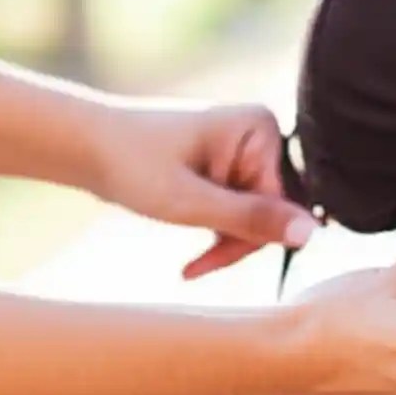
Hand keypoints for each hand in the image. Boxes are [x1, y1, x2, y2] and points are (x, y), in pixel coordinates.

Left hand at [93, 101, 318, 279]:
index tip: (208, 263)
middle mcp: (261, 132)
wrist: (82, 145)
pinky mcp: (229, 163)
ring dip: (226, 240)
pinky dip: (220, 231)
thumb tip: (313, 233)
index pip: (283, 202)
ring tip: (191, 262)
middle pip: (274, 210)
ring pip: (258, 215)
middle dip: (237, 240)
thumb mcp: (191, 202)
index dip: (252, 239)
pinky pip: (242, 209)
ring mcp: (245, 147)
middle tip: (195, 267)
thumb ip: (253, 219)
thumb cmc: (131, 164)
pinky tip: (194, 251)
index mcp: (262, 127)